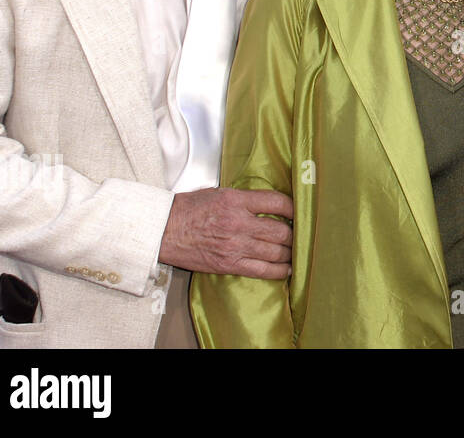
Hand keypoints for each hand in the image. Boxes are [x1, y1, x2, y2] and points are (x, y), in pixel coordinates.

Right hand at [159, 188, 292, 278]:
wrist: (163, 230)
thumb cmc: (189, 209)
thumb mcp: (220, 193)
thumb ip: (245, 199)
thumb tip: (268, 204)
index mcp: (237, 201)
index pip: (278, 202)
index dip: (294, 208)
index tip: (298, 211)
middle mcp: (239, 223)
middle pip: (281, 231)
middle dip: (295, 234)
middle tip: (299, 234)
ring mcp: (235, 246)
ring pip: (276, 252)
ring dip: (290, 252)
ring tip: (296, 250)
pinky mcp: (229, 264)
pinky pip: (262, 270)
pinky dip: (279, 270)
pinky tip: (287, 268)